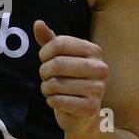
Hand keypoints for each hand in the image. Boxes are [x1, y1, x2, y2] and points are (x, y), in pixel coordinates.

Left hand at [34, 20, 107, 135]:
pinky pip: (58, 100)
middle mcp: (100, 68)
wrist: (81, 114)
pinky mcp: (91, 107)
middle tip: (45, 77)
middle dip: (44, 71)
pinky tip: (57, 101)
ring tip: (51, 89)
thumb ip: (49, 41)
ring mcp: (98, 89)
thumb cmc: (70, 80)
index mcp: (94, 51)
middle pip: (58, 63)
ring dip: (46, 88)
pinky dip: (51, 101)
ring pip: (56, 84)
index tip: (44, 59)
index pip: (60, 43)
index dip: (44, 52)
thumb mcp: (60, 58)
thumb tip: (37, 23)